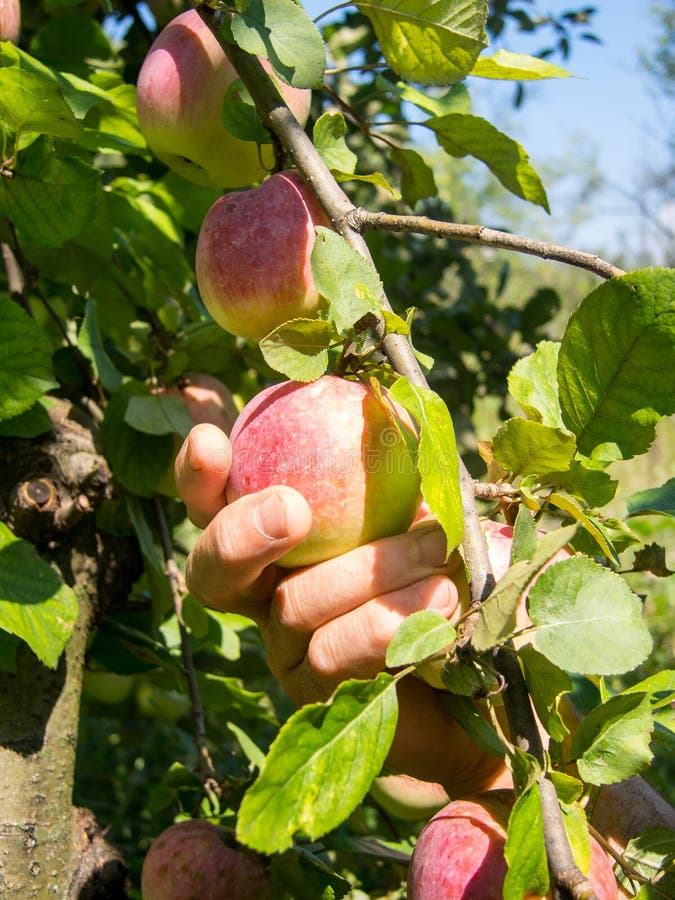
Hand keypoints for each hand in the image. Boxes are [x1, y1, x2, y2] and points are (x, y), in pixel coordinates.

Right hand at [176, 423, 508, 795]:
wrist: (478, 664)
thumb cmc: (440, 564)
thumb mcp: (424, 502)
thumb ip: (399, 462)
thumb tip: (396, 399)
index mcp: (274, 540)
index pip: (212, 506)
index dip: (198, 476)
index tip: (209, 440)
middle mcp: (265, 595)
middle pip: (214, 572)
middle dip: (239, 535)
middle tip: (292, 510)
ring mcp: (287, 652)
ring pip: (293, 609)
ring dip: (366, 572)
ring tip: (433, 547)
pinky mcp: (323, 699)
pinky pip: (336, 658)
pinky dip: (387, 622)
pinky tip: (442, 599)